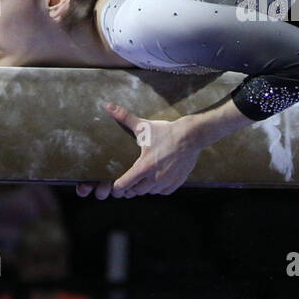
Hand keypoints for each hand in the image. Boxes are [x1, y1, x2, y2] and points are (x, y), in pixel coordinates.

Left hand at [76, 104, 200, 198]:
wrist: (190, 136)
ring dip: (144, 188)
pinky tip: (156, 181)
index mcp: (144, 166)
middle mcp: (155, 178)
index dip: (118, 186)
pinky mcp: (177, 182)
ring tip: (141, 181)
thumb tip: (108, 106)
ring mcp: (167, 181)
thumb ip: (124, 117)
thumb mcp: (143, 126)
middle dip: (131, 188)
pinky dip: (158, 189)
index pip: (125, 184)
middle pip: (136, 191)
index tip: (116, 185)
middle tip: (128, 182)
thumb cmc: (165, 132)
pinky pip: (164, 192)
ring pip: (150, 192)